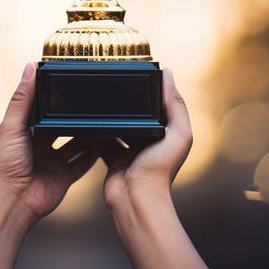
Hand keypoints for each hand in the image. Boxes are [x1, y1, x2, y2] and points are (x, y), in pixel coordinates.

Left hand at [0, 63, 97, 225]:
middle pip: (61, 126)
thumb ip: (23, 98)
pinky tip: (104, 141)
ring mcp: (52, 161)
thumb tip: (30, 67)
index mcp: (23, 131)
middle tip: (91, 101)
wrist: (11, 202)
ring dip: (87, 133)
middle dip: (74, 116)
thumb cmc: (4, 165)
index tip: (69, 84)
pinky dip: (93, 154)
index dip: (54, 98)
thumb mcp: (12, 125)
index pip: (41, 109)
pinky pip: (82, 163)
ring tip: (101, 118)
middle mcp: (38, 145)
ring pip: (75, 143)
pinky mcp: (63, 176)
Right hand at [100, 69, 192, 210]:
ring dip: (110, 114)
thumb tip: (167, 73)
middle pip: (135, 113)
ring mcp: (129, 149)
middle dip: (127, 101)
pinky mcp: (111, 157)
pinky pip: (101, 138)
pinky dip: (96, 129)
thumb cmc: (160, 169)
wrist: (136, 198)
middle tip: (114, 81)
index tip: (138, 70)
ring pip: (117, 124)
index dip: (150, 89)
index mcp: (165, 132)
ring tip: (100, 95)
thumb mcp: (178, 134)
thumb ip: (176, 104)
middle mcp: (148, 139)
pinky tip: (89, 117)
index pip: (157, 104)